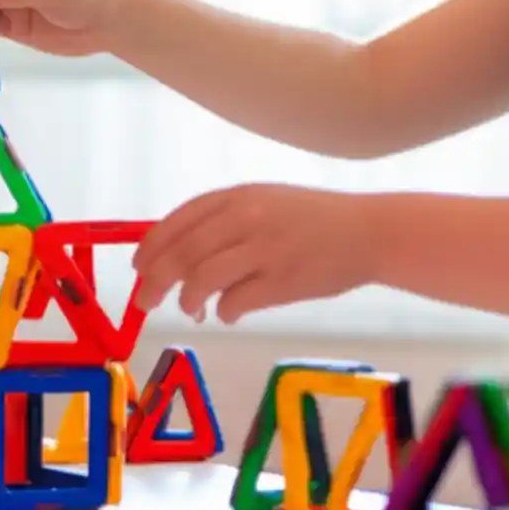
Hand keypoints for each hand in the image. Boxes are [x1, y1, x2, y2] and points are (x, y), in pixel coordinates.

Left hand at [131, 184, 376, 323]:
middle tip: (145, 302)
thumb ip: (223, 220)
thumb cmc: (313, 219)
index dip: (152, 247)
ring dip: (188, 300)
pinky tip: (226, 313)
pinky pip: (235, 302)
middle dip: (155, 280)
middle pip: (182, 253)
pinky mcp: (283, 280)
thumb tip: (174, 253)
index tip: (138, 267)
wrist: (370, 232)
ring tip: (192, 309)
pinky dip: (223, 311)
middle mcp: (246, 218)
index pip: (178, 221)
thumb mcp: (264, 201)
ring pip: (203, 278)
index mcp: (237, 197)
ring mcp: (265, 249)